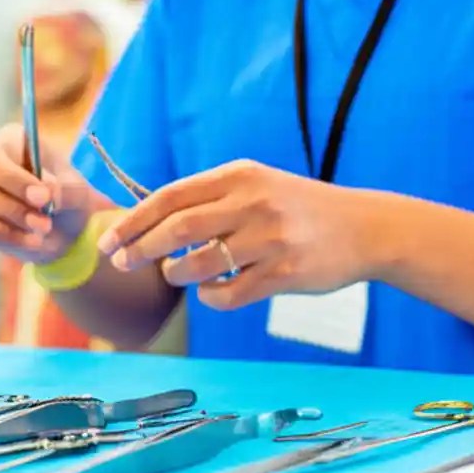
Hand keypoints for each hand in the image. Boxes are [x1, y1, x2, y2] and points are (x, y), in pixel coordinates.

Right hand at [0, 123, 93, 263]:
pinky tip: (34, 240)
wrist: (65, 231)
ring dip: (15, 216)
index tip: (44, 196)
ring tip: (46, 227)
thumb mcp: (78, 193)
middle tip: (44, 212)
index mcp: (14, 141)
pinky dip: (10, 236)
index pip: (0, 145)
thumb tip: (47, 193)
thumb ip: (65, 190)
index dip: (17, 175)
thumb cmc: (69, 198)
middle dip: (13, 193)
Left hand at [96, 160, 380, 309]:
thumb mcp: (257, 186)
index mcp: (240, 175)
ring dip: (175, 275)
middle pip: (177, 229)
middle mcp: (253, 203)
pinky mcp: (285, 274)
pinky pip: (229, 294)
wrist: (364, 228)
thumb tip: (147, 222)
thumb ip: (210, 199)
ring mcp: (270, 240)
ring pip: (199, 265)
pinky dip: (210, 297)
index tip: (109, 240)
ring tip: (174, 275)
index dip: (133, 221)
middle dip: (140, 249)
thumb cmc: (298, 208)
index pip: (171, 197)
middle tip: (120, 264)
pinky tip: (212, 291)